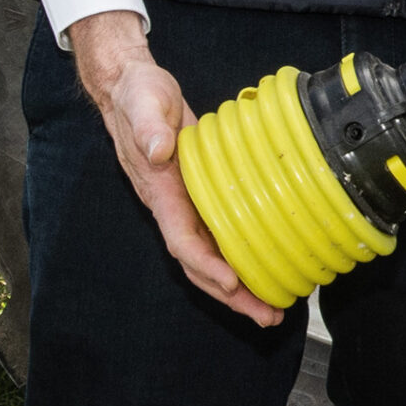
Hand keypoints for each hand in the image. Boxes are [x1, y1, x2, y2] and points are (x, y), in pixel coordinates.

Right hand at [70, 9, 281, 328]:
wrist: (132, 88)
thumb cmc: (138, 96)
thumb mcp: (144, 103)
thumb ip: (149, 127)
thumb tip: (159, 151)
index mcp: (160, 192)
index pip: (181, 240)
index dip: (206, 265)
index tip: (233, 282)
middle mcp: (172, 207)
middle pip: (198, 264)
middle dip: (230, 294)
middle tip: (267, 317)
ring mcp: (186, 205)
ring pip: (211, 256)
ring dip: (239, 286)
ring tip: (273, 310)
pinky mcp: (200, 194)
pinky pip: (220, 234)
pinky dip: (241, 255)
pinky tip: (266, 267)